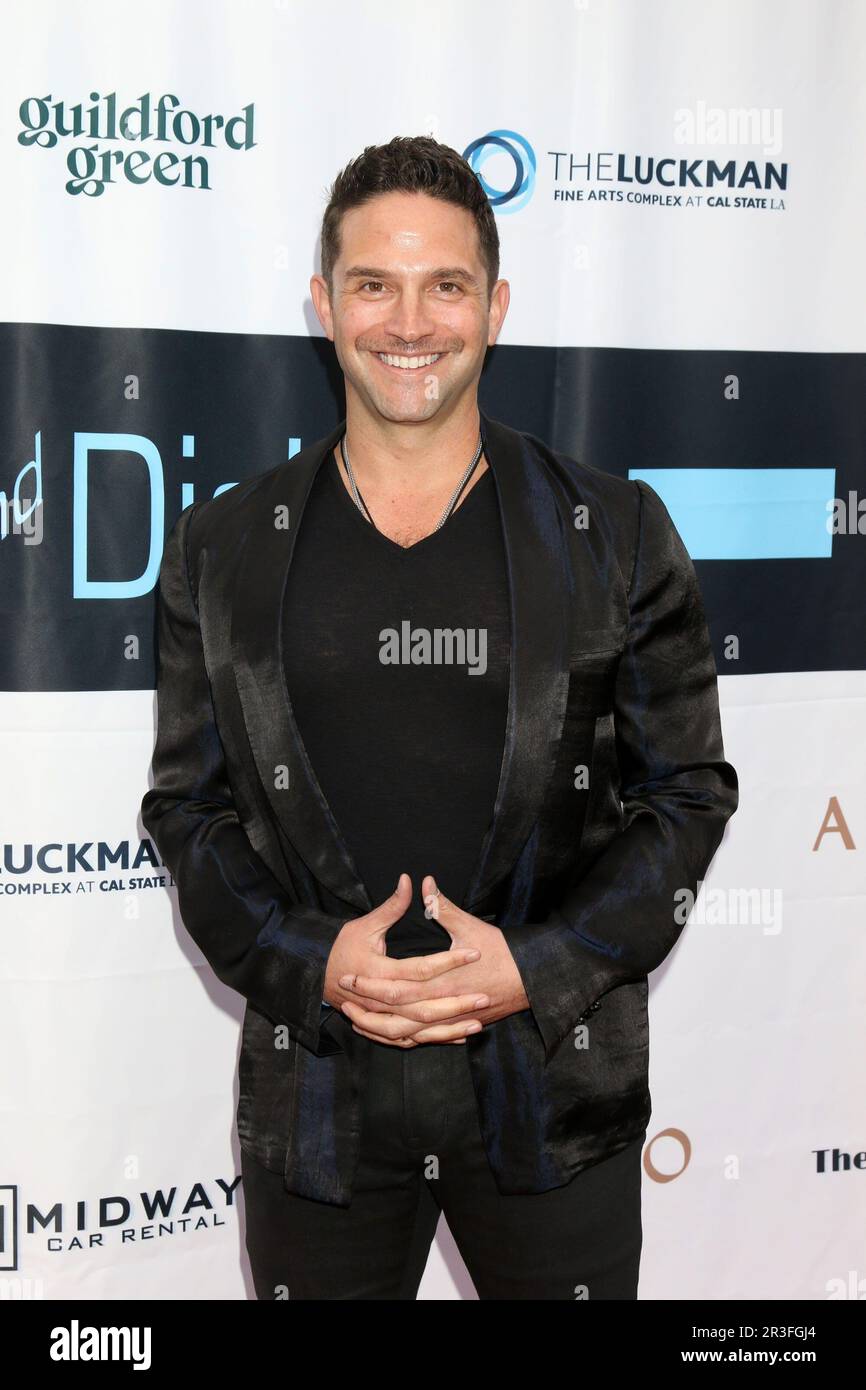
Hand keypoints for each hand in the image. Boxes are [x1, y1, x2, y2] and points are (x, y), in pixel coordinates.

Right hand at [324, 873, 491, 1046]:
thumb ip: (391, 906)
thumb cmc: (342, 947)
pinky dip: (435, 1039)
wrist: (316, 974)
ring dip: (449, 1029)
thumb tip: (409, 880)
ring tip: (478, 1024)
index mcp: (378, 972)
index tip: (474, 953)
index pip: (420, 968)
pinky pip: (411, 1040)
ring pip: (419, 1030)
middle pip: (424, 1007)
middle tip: (484, 996)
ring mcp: (380, 1017)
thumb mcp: (364, 924)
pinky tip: (458, 1037)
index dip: (449, 962)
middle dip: (456, 1004)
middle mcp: (380, 1000)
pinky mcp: (381, 1027)